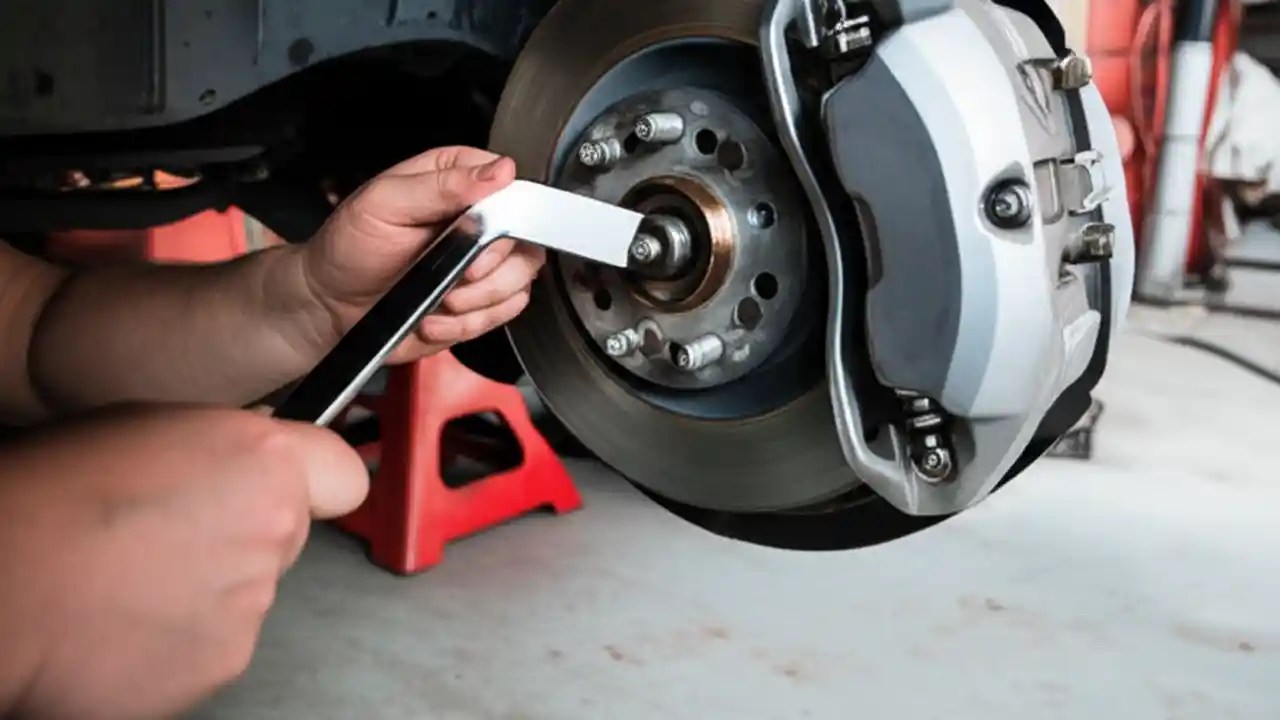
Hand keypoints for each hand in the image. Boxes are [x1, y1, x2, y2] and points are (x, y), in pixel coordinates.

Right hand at [0, 406, 366, 718]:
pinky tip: (122, 618)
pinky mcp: (224, 662)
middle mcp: (274, 530)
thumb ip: (220, 449)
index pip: (344, 475)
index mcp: (263, 461)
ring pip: (249, 592)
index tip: (289, 487)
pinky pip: (215, 643)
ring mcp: (253, 603)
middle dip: (241, 534)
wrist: (2, 586)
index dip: (316, 482)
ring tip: (128, 577)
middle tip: (167, 534)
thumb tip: (240, 463)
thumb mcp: (146, 428)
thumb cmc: (48, 498)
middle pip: (286, 536)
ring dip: (204, 587)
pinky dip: (179, 637)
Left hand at [297, 146, 545, 362]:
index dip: (505, 217)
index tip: (475, 237)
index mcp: (457, 179)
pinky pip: (504, 313)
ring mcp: (482, 263)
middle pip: (526, 239)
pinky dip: (470, 323)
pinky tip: (435, 318)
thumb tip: (499, 171)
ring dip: (478, 301)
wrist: (331, 306)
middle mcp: (478, 218)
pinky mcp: (480, 301)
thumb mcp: (384, 203)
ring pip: (520, 281)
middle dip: (490, 269)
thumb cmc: (348, 248)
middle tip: (455, 275)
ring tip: (439, 300)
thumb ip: (442, 184)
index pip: (513, 187)